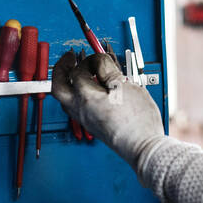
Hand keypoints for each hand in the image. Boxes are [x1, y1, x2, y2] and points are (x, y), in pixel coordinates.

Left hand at [50, 50, 165, 169]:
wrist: (143, 146)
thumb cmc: (137, 122)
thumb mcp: (125, 87)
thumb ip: (109, 71)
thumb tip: (101, 62)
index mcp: (86, 98)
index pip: (79, 71)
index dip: (90, 59)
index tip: (100, 57)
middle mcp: (80, 110)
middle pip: (58, 87)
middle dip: (61, 70)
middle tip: (70, 58)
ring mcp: (85, 120)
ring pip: (67, 99)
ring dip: (69, 83)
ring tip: (80, 72)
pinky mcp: (93, 126)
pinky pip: (77, 107)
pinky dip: (79, 95)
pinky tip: (93, 91)